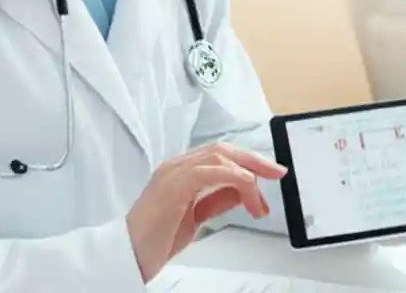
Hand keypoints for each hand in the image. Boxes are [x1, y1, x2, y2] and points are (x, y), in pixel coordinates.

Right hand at [126, 142, 287, 282]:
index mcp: (180, 171)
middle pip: (224, 150)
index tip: (270, 173)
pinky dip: (234, 178)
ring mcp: (173, 173)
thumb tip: (243, 190)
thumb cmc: (154, 240)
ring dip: (248, 175)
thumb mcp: (196, 217)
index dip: (248, 162)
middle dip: (255, 160)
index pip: (221, 155)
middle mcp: (176, 167)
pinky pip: (211, 171)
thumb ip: (217, 200)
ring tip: (259, 200)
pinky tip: (246, 192)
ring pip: (220, 156)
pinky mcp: (174, 184)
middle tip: (278, 173)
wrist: (127, 255)